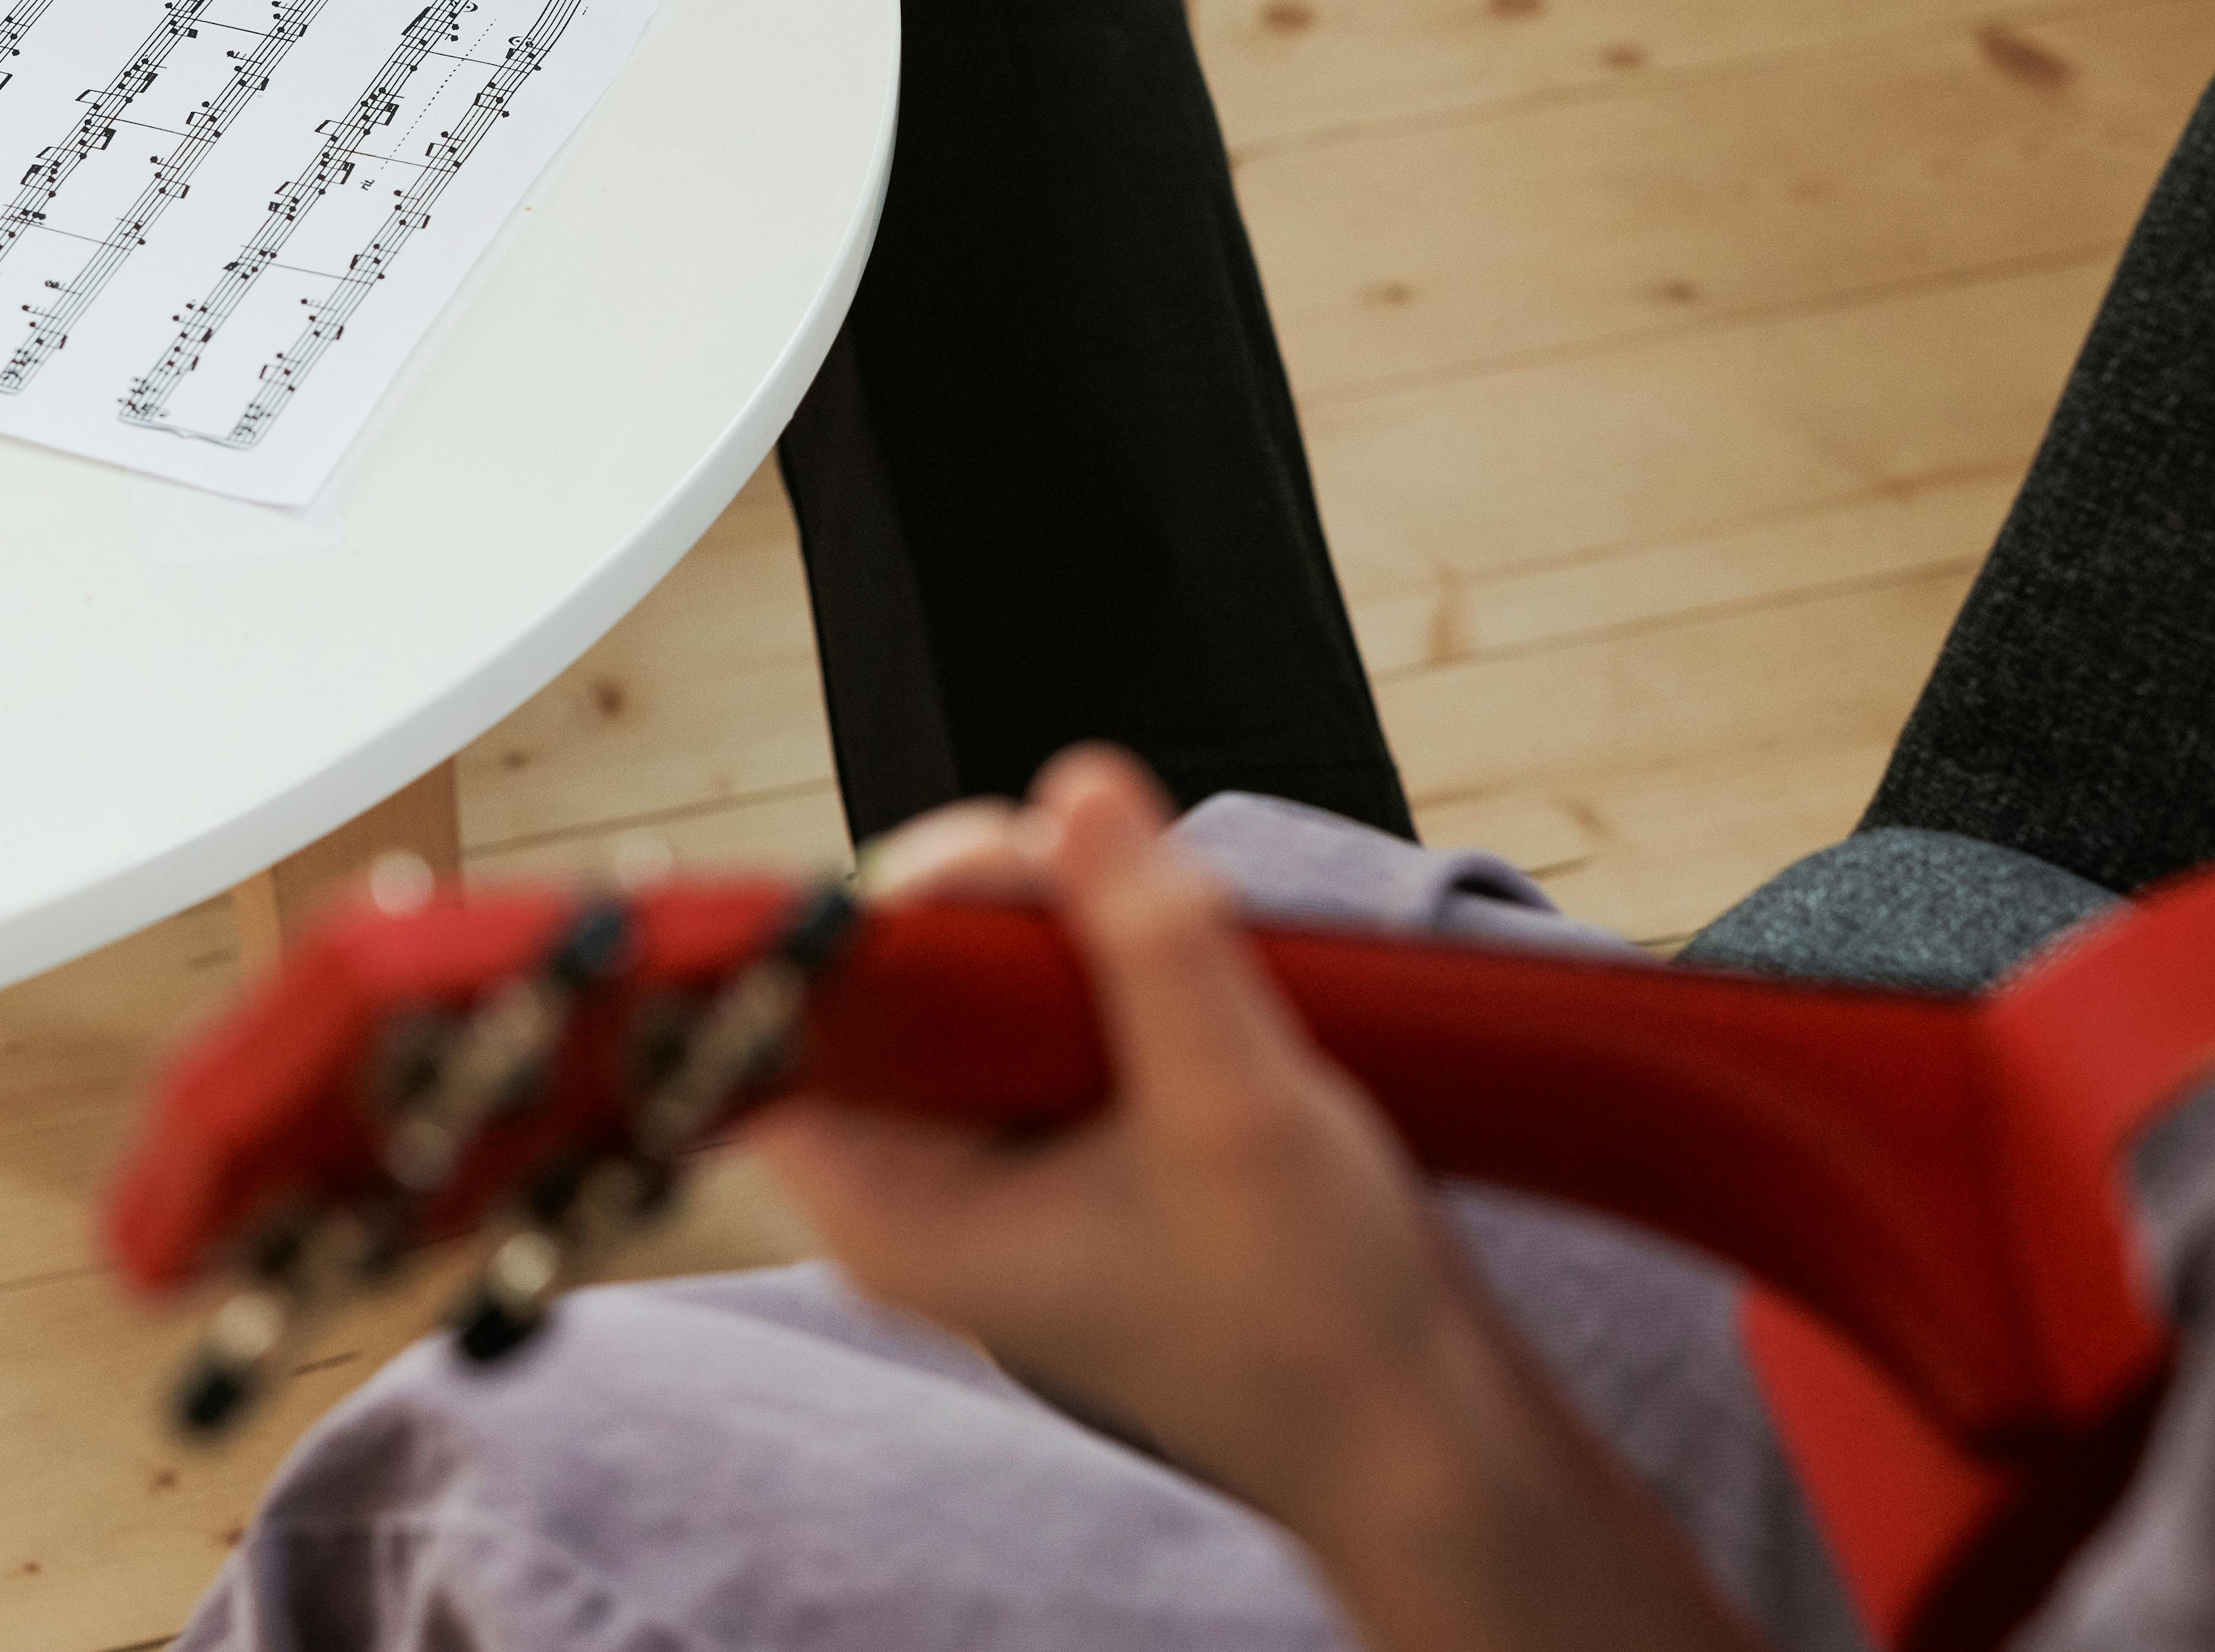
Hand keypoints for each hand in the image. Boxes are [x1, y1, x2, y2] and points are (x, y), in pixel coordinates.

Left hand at [761, 753, 1768, 1651]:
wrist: (1413, 1424)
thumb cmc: (1311, 1320)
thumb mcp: (1233, 1112)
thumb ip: (1153, 946)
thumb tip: (1080, 790)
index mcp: (894, 1212)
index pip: (801, 1011)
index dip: (893, 912)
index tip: (1014, 864)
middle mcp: (915, 1185)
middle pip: (893, 973)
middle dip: (1008, 906)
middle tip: (1126, 898)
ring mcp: (988, 1161)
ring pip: (976, 975)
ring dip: (1074, 931)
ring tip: (1180, 949)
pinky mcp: (1058, 1140)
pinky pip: (1040, 1006)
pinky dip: (1109, 969)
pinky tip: (1190, 989)